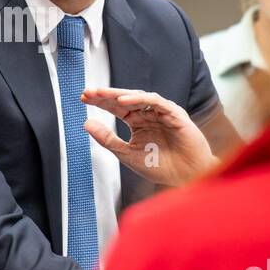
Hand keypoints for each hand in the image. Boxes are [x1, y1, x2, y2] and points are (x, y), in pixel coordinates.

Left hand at [81, 87, 218, 186]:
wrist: (186, 177)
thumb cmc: (161, 166)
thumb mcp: (126, 153)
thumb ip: (107, 139)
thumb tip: (86, 123)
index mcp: (138, 123)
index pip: (116, 107)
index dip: (100, 102)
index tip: (83, 98)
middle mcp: (148, 115)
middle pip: (124, 99)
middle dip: (106, 95)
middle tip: (89, 92)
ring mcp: (161, 113)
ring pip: (139, 97)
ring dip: (119, 94)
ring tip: (102, 94)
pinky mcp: (174, 113)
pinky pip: (155, 102)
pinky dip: (139, 100)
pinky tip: (123, 101)